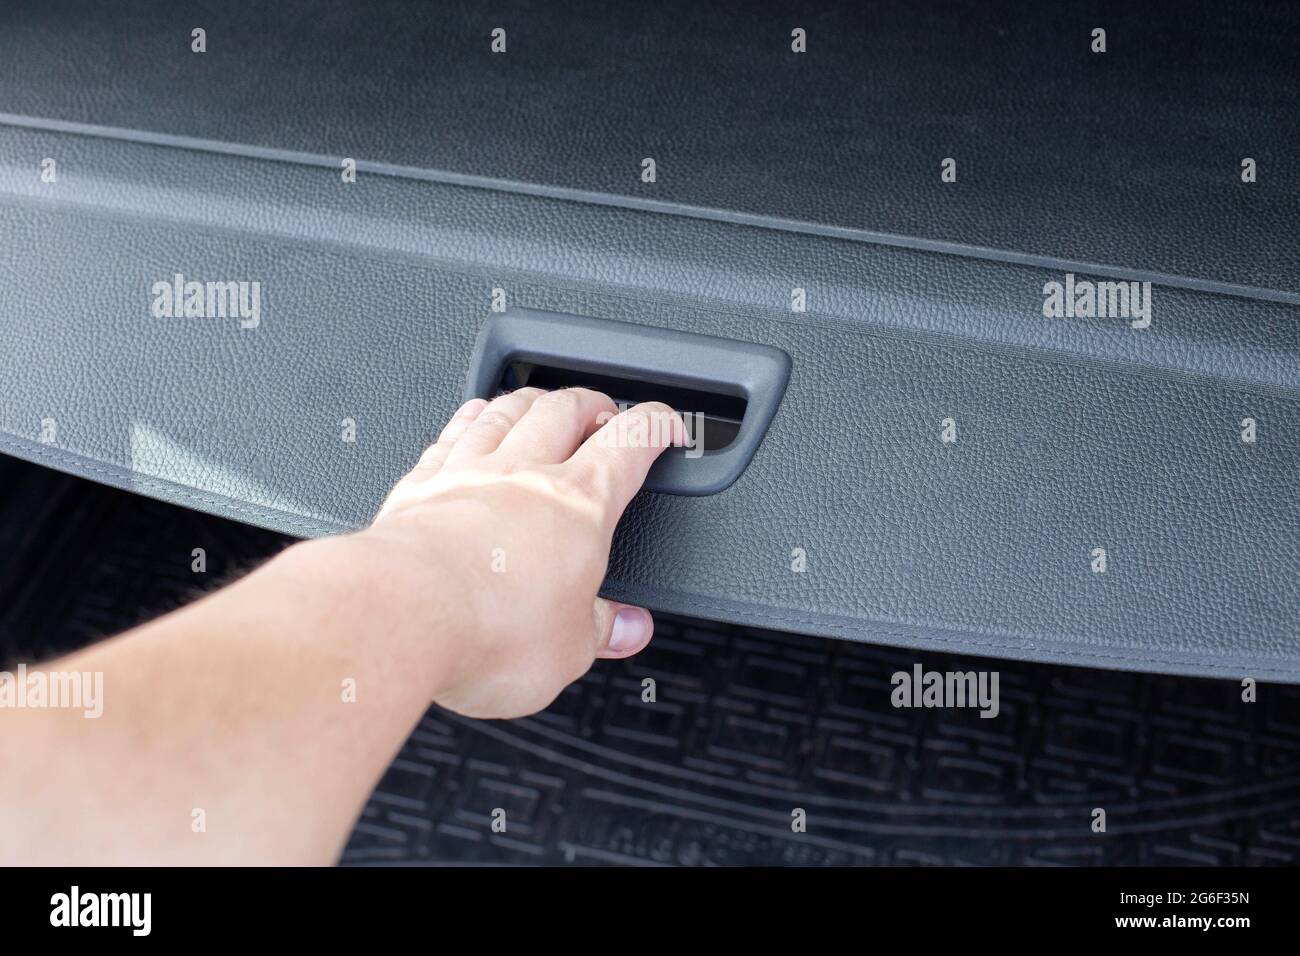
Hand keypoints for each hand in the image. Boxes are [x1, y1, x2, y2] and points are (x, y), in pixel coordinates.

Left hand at [359, 388, 683, 718]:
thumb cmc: (486, 627)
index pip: (631, 441)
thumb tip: (627, 628)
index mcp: (580, 505)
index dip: (657, 424)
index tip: (667, 425)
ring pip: (508, 409)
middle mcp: (525, 473)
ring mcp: (468, 472)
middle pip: (567, 408)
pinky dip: (471, 417)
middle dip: (594, 403)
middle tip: (606, 411)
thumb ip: (602, 631)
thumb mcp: (570, 650)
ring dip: (534, 398)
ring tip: (545, 400)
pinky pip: (452, 431)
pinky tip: (472, 418)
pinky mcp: (420, 485)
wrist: (401, 614)